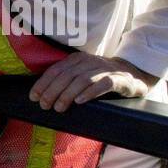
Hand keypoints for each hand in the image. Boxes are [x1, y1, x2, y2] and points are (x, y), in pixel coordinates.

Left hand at [29, 53, 155, 112]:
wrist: (133, 76)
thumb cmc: (99, 79)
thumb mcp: (80, 76)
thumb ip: (64, 81)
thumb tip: (40, 96)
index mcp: (78, 59)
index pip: (56, 70)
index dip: (43, 83)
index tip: (34, 97)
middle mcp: (90, 61)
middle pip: (67, 75)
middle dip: (53, 91)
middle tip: (45, 106)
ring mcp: (106, 69)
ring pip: (83, 80)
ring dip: (68, 94)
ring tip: (59, 108)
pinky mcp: (120, 79)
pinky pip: (104, 84)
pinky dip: (90, 92)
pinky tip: (80, 101)